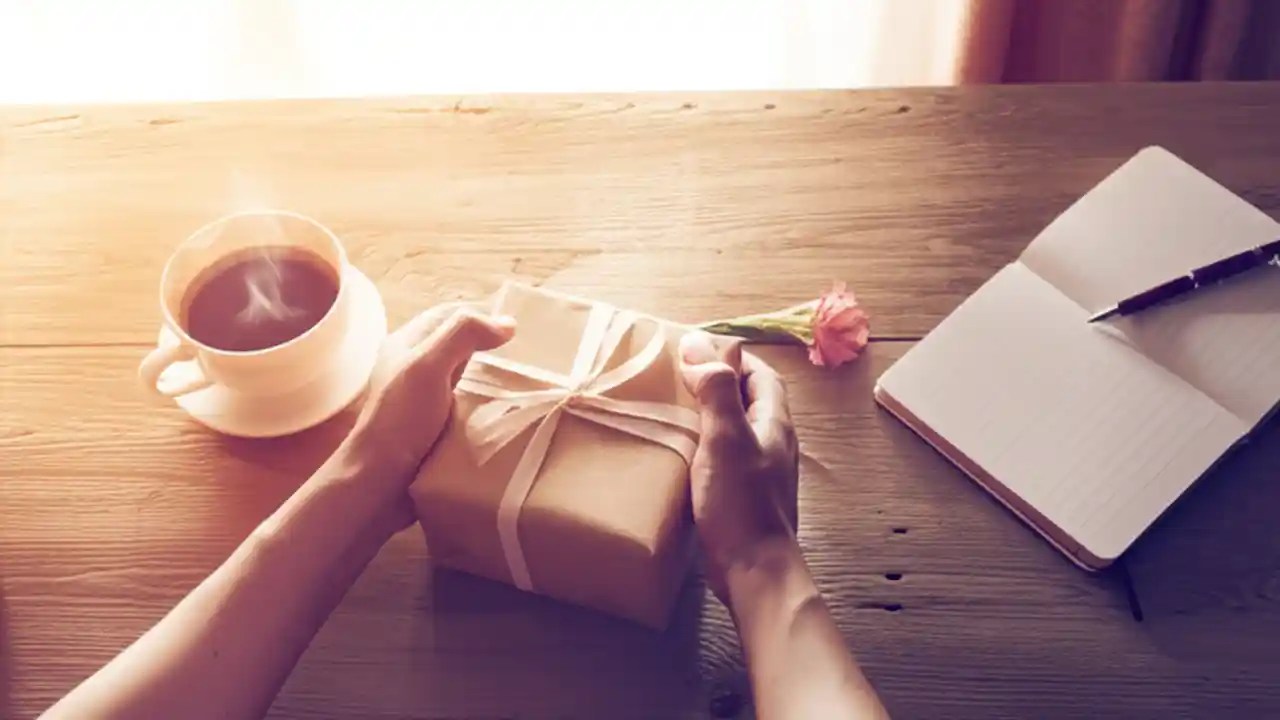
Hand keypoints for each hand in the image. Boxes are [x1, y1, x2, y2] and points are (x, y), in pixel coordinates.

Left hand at [335, 304, 514, 522]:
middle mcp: (414, 366)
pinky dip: (484, 404)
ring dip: (489, 377)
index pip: (450, 315)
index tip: (516, 331)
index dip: (481, 315)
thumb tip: (507, 323)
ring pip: (464, 375)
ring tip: (520, 385)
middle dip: (489, 347)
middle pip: (458, 344)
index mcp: (407, 343)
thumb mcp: (430, 366)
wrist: (381, 478)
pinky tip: (502, 412)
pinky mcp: (433, 423)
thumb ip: (463, 335)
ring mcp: (423, 396)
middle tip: (525, 358)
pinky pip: (465, 403)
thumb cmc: (402, 418)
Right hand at [678, 331, 798, 603]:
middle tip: (682, 377)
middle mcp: (773, 444)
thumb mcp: (726, 438)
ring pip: (738, 430)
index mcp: (774, 424)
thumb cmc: (741, 502)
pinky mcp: (745, 497)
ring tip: (676, 410)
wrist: (754, 570)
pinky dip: (707, 446)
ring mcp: (762, 473)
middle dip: (721, 383)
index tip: (700, 350)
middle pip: (750, 401)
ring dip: (712, 415)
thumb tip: (696, 345)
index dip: (735, 358)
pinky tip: (683, 455)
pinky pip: (727, 458)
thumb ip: (715, 391)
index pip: (761, 376)